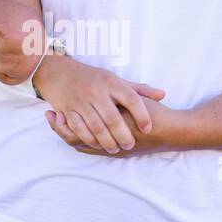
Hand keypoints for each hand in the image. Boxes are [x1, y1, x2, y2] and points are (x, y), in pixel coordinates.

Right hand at [33, 54, 165, 151]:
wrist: (59, 72)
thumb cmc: (92, 77)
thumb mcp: (115, 79)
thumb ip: (138, 89)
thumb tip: (162, 95)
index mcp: (111, 82)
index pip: (131, 99)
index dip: (142, 115)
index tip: (148, 128)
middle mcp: (96, 91)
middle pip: (113, 118)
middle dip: (123, 135)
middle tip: (130, 145)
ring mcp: (81, 101)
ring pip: (96, 127)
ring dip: (107, 141)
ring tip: (116, 149)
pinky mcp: (68, 110)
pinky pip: (79, 129)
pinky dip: (90, 139)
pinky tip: (98, 145)